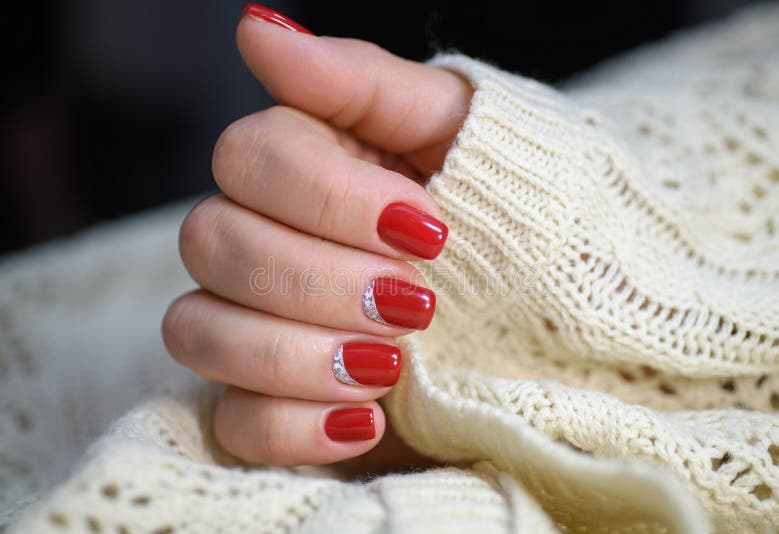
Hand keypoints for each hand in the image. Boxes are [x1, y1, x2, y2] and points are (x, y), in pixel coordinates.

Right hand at [162, 5, 472, 466]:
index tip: (427, 228)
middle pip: (210, 242)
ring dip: (300, 353)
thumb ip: (358, 82)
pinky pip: (232, 424)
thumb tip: (255, 25)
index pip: (248, 158)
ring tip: (395, 365)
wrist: (554, 314)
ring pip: (199, 332)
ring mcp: (260, 325)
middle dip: (320, 279)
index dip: (328, 196)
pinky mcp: (276, 403)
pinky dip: (293, 427)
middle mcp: (262, 240)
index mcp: (302, 166)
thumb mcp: (458, 133)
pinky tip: (368, 423)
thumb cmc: (510, 213)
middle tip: (418, 302)